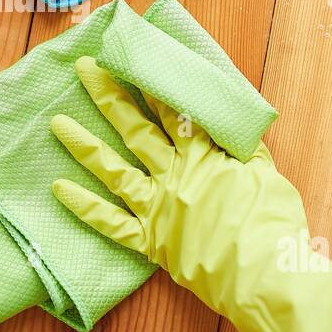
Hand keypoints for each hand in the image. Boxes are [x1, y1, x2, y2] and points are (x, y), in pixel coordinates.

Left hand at [50, 56, 331, 331]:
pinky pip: (111, 224)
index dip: (149, 81)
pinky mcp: (151, 242)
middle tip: (84, 68)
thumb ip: (246, 148)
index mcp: (205, 157)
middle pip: (136, 130)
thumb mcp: (267, 176)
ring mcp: (159, 208)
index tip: (128, 56)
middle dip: (109, 96)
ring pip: (114, 170)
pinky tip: (58, 189)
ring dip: (84, 145)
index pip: (172, 110)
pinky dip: (84, 207)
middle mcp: (176, 176)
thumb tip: (237, 121)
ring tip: (56, 122)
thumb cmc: (274, 225)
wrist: (267, 275)